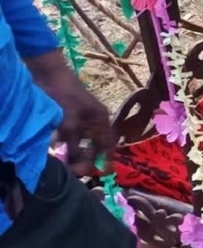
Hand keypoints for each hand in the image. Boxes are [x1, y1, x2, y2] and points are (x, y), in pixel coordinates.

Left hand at [26, 51, 115, 175]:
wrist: (49, 74)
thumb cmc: (65, 94)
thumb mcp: (70, 120)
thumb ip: (74, 141)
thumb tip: (75, 162)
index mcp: (101, 120)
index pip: (108, 144)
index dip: (106, 159)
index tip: (100, 173)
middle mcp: (93, 123)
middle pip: (94, 147)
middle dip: (86, 160)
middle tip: (75, 171)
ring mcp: (80, 122)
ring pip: (80, 145)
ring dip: (73, 154)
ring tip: (65, 163)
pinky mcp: (67, 122)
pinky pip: (68, 139)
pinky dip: (64, 146)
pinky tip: (57, 149)